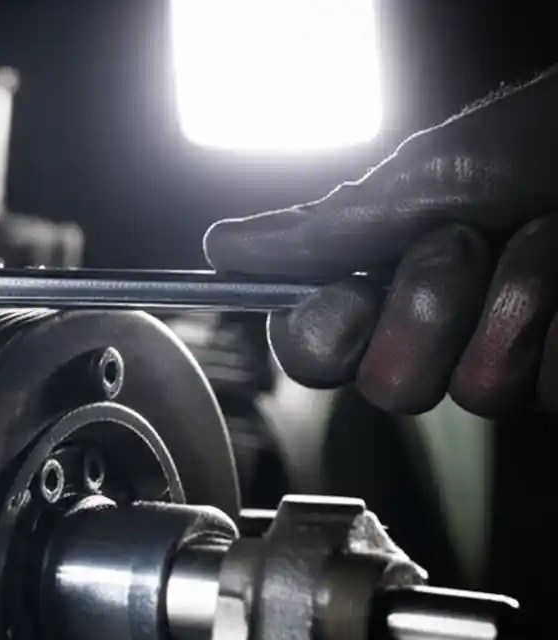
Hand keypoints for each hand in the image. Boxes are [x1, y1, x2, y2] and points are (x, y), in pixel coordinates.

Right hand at [204, 70, 557, 417]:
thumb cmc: (553, 136)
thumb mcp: (431, 174)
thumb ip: (326, 228)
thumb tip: (224, 247)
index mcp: (390, 279)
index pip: (312, 352)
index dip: (328, 330)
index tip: (354, 289)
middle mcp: (445, 330)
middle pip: (389, 388)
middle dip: (433, 302)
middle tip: (478, 237)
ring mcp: (515, 360)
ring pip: (478, 392)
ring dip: (522, 298)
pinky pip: (555, 395)